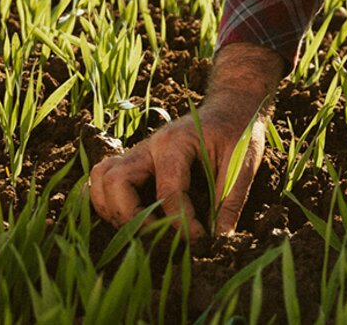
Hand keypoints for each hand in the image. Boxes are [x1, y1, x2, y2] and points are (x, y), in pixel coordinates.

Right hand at [88, 103, 268, 242]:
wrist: (232, 106)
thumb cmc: (238, 130)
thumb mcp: (244, 162)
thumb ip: (231, 200)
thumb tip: (219, 239)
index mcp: (177, 142)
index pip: (167, 190)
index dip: (180, 222)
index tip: (200, 239)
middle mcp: (149, 145)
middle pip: (117, 182)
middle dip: (133, 218)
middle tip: (160, 238)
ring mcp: (138, 152)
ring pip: (102, 180)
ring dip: (114, 211)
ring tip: (142, 231)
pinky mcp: (135, 161)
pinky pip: (104, 180)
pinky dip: (109, 203)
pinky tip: (131, 221)